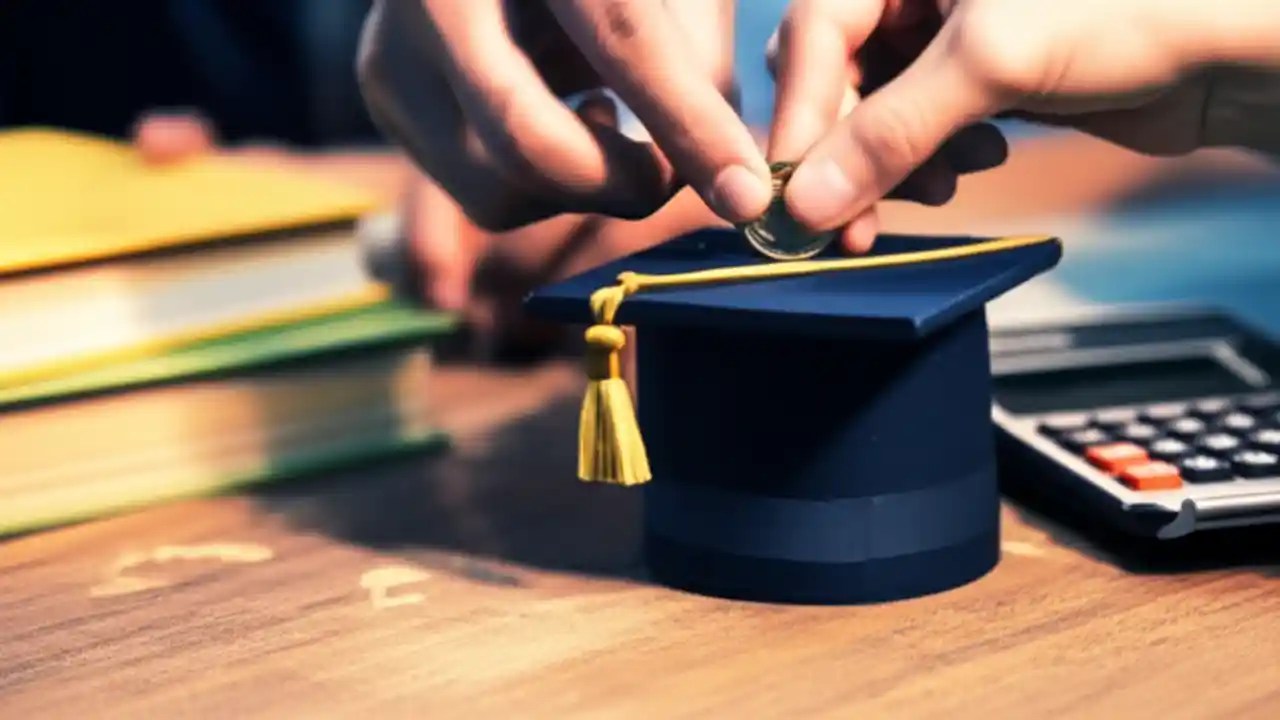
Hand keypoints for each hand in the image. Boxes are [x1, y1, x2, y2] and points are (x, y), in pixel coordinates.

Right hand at [356, 0, 771, 232]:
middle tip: (670, 174)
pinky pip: (479, 189)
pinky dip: (542, 178)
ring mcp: (391, 47)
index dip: (688, 124)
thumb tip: (727, 178)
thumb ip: (700, 55)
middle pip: (529, 144)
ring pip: (498, 191)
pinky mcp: (383, 90)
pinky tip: (566, 111)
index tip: (749, 194)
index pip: (620, 38)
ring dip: (582, 185)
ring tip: (607, 116)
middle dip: (621, 184)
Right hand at [771, 0, 1221, 251]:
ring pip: (875, 110)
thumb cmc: (1131, 8)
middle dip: (846, 151)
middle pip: (838, 75)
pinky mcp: (979, 79)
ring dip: (893, 163)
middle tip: (848, 223)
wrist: (1232, 49)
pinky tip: (980, 160)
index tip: (791, 192)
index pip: (817, 31)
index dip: (801, 116)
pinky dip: (933, 158)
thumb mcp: (991, 60)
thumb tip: (806, 203)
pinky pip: (919, 128)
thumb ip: (889, 132)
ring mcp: (949, 34)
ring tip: (941, 184)